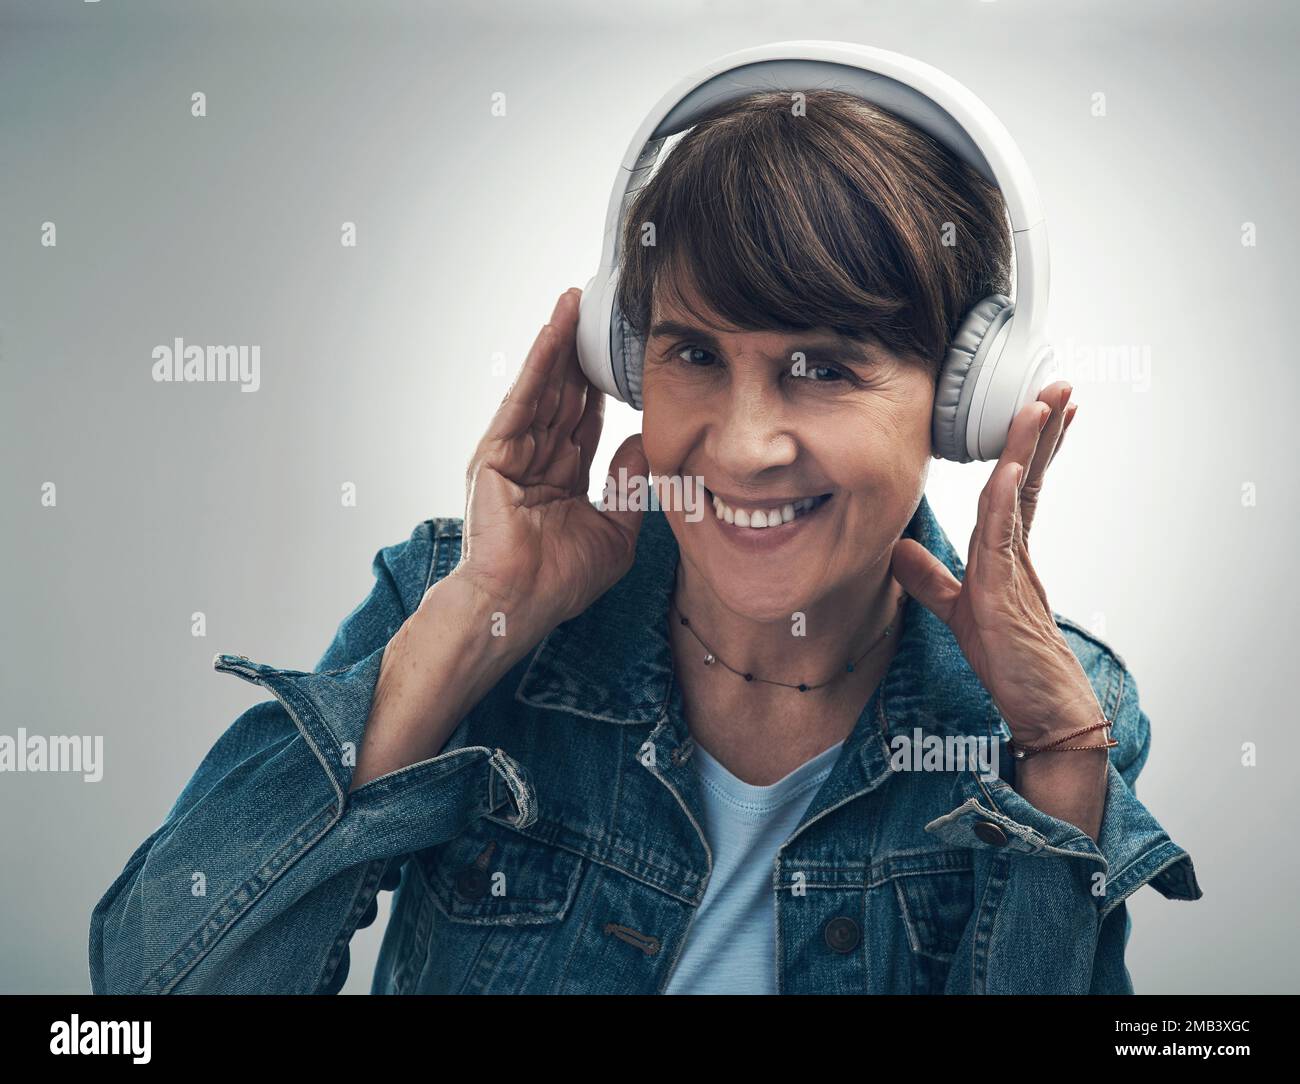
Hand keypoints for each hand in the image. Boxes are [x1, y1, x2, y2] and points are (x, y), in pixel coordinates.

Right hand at [456, 288, 649, 635]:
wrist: (519, 604)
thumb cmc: (559, 582)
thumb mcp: (614, 533)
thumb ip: (630, 487)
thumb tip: (645, 443)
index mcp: (561, 479)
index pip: (584, 421)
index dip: (603, 387)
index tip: (623, 353)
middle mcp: (535, 460)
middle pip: (563, 395)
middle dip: (581, 353)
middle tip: (599, 308)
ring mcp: (512, 454)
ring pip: (544, 388)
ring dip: (560, 344)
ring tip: (576, 301)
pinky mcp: (495, 453)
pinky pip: (523, 399)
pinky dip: (538, 363)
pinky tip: (554, 330)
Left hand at [890, 381, 1100, 746]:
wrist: (1043, 710)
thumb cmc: (1011, 665)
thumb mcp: (959, 612)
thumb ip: (931, 580)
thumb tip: (899, 548)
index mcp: (1007, 553)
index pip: (1017, 488)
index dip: (1027, 449)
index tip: (1044, 412)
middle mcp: (1015, 552)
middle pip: (1029, 478)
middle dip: (1043, 431)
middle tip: (1061, 387)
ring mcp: (1014, 567)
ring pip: (1019, 494)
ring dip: (1031, 447)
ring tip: (1046, 403)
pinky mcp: (1005, 591)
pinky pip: (1003, 535)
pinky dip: (1004, 499)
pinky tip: (1010, 467)